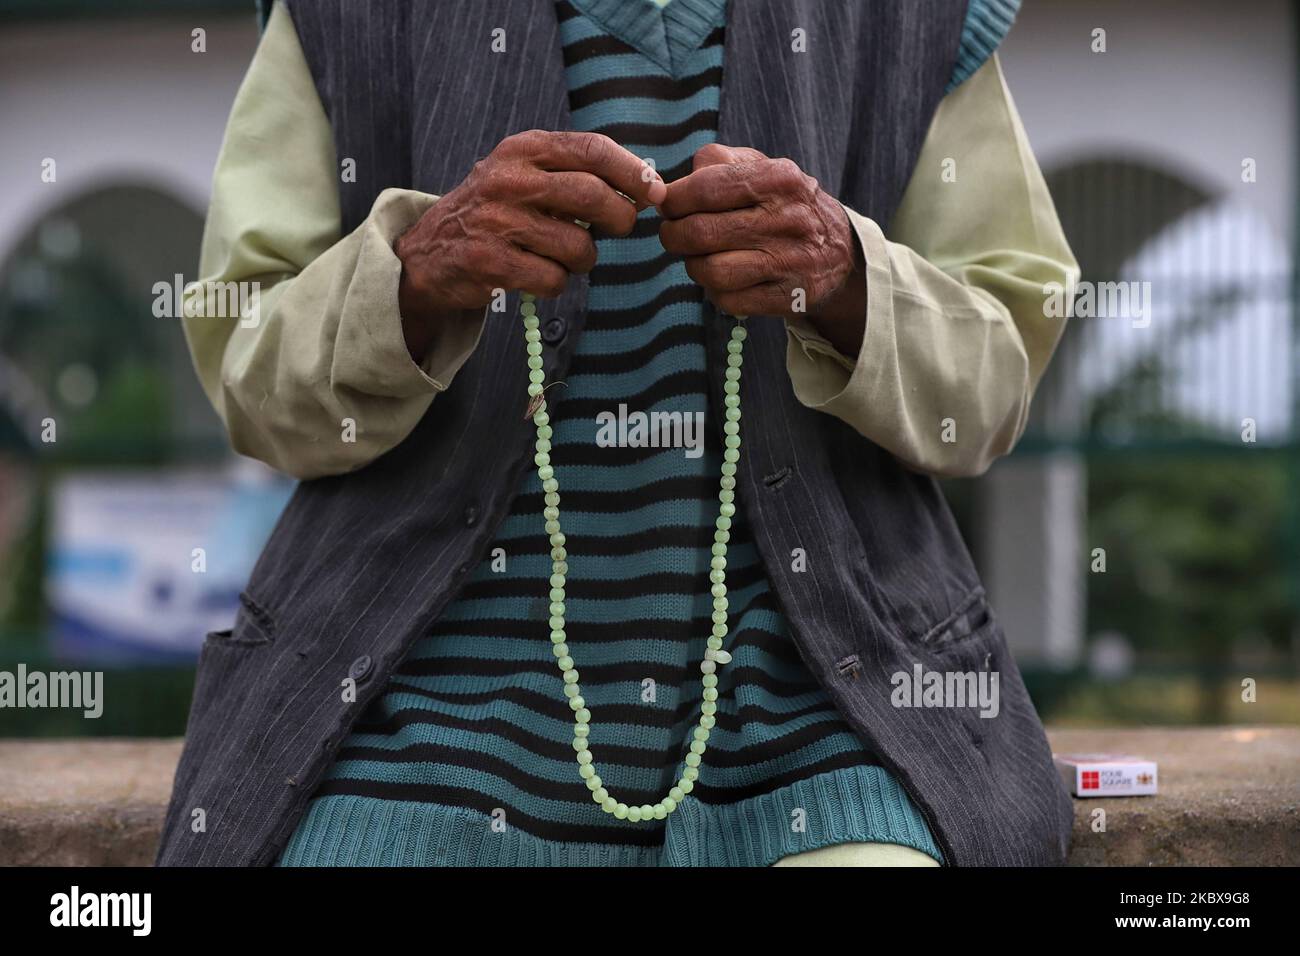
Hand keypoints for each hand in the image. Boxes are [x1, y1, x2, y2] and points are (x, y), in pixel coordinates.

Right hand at [395, 130, 666, 360]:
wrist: (429, 251)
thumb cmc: (495, 212)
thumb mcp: (525, 174)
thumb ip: (575, 172)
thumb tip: (645, 186)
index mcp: (524, 149)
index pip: (592, 150)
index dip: (632, 172)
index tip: (655, 192)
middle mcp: (509, 179)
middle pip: (592, 196)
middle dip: (619, 218)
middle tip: (620, 228)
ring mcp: (497, 221)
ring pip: (577, 247)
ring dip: (583, 260)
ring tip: (564, 256)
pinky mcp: (490, 262)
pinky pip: (553, 279)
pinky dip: (556, 283)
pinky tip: (538, 274)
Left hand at [658, 144, 865, 355]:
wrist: (841, 253)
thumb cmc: (786, 205)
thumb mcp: (764, 169)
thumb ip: (719, 162)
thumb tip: (674, 183)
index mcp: (779, 179)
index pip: (706, 188)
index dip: (674, 200)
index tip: (667, 206)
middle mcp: (787, 219)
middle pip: (700, 232)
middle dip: (673, 235)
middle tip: (674, 234)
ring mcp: (789, 262)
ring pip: (710, 271)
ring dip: (693, 266)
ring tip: (697, 257)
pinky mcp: (787, 298)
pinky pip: (728, 301)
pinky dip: (714, 292)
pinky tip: (722, 279)